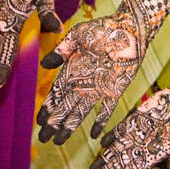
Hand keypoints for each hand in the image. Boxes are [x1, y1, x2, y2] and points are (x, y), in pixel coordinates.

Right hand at [37, 6, 143, 143]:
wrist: (130, 28)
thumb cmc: (102, 28)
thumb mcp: (78, 36)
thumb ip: (62, 50)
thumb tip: (44, 65)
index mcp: (72, 69)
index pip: (56, 93)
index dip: (48, 108)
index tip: (40, 121)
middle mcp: (83, 82)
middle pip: (65, 107)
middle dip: (54, 123)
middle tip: (44, 138)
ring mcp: (98, 87)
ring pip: (81, 111)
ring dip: (70, 126)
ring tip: (60, 141)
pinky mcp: (115, 89)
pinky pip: (106, 109)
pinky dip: (100, 121)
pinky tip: (93, 135)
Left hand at [86, 76, 169, 168]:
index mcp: (158, 152)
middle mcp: (146, 143)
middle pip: (121, 160)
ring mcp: (141, 130)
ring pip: (118, 147)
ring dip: (105, 157)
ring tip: (92, 168)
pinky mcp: (139, 116)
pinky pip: (122, 128)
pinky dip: (112, 135)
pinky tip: (101, 143)